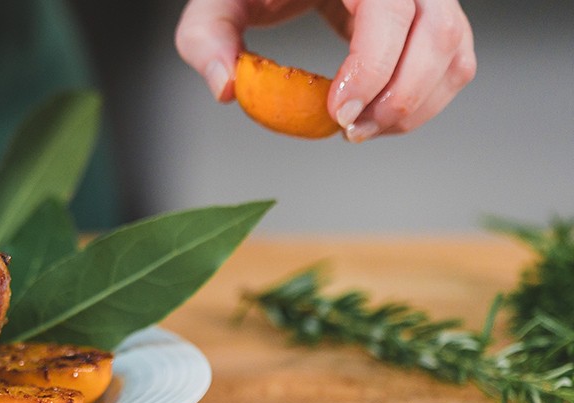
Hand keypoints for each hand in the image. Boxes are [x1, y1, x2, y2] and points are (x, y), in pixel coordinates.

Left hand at [175, 0, 475, 141]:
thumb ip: (207, 40)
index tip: (338, 114)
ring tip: (359, 129)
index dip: (373, 67)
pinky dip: (422, 100)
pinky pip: (452, 60)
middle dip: (399, 96)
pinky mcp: (428, 18)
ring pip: (453, 50)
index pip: (389, 11)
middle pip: (437, 32)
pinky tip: (375, 116)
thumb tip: (228, 89)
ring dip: (414, 104)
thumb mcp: (216, 4)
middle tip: (349, 131)